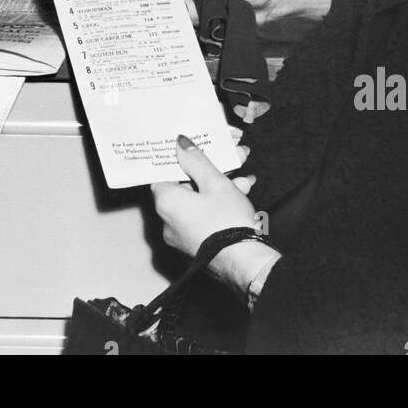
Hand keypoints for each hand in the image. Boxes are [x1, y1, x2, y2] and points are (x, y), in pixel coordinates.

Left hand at [151, 135, 272, 295]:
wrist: (245, 264)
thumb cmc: (227, 221)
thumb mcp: (215, 182)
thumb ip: (196, 161)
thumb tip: (180, 144)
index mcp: (166, 203)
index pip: (162, 175)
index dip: (178, 162)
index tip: (191, 153)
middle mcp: (167, 222)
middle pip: (183, 189)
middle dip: (207, 175)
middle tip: (227, 165)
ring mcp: (181, 239)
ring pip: (197, 205)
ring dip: (218, 191)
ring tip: (243, 183)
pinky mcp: (196, 249)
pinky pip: (202, 221)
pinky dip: (217, 209)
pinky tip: (240, 199)